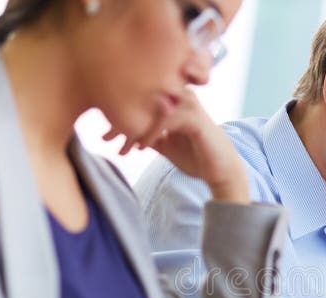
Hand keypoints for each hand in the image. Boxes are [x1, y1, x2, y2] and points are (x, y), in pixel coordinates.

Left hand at [103, 87, 248, 203]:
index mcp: (174, 101)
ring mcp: (189, 106)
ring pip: (152, 110)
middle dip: (121, 119)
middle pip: (143, 101)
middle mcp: (181, 98)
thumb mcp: (165, 145)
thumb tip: (125, 133)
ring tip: (122, 147)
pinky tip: (141, 147)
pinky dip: (151, 133)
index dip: (119, 116)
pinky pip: (166, 121)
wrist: (221, 172)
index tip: (105, 135)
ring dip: (134, 128)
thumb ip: (148, 136)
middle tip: (104, 138)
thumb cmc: (196, 157)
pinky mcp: (196, 118)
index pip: (140, 101)